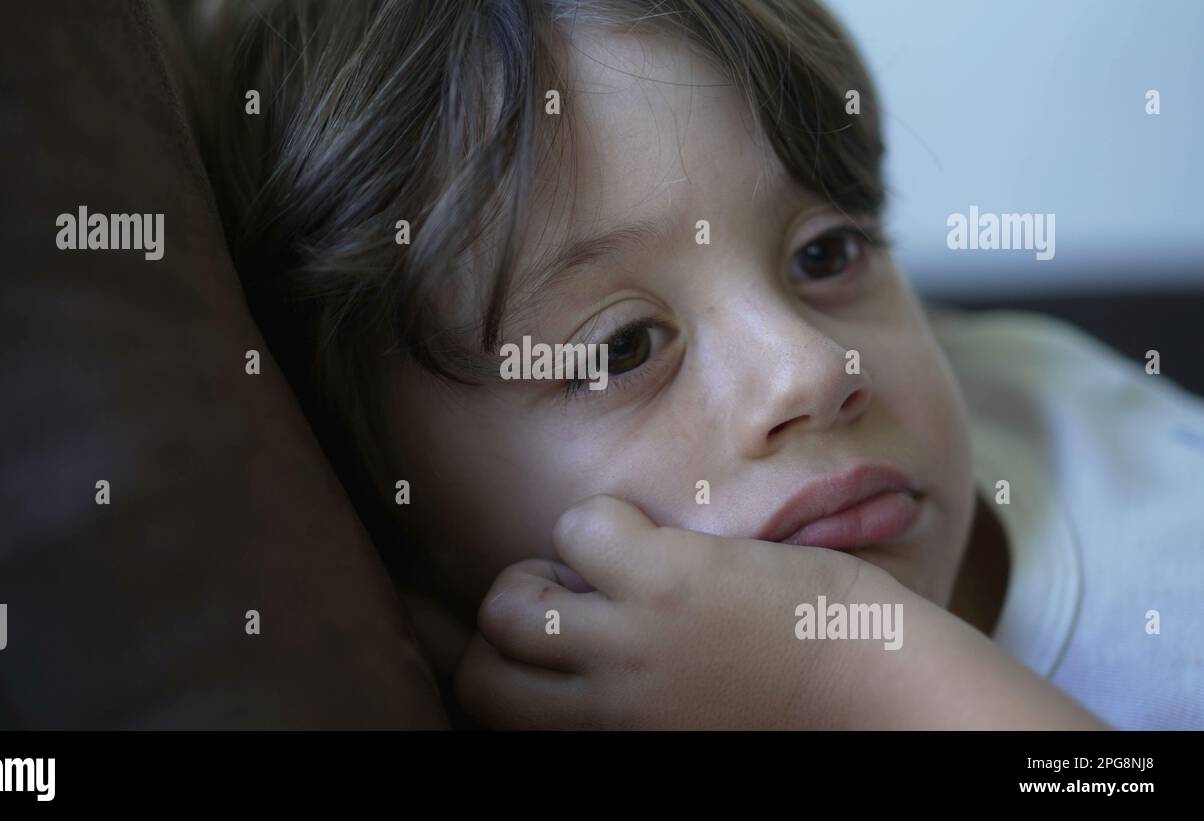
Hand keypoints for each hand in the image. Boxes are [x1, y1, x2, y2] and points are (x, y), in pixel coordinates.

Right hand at [453, 494, 894, 728]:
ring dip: (543, 572)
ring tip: (604, 568)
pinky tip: (658, 537)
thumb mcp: (677, 728)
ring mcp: (628, 648)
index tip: (534, 645)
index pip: (489, 717)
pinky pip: (581, 528)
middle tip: (567, 604)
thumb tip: (572, 657)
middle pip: (477, 677)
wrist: (879, 697)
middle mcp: (605, 717)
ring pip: (506, 604)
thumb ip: (616, 708)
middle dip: (506, 628)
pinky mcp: (665, 584)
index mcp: (609, 747)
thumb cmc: (785, 709)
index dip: (495, 669)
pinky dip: (604, 520)